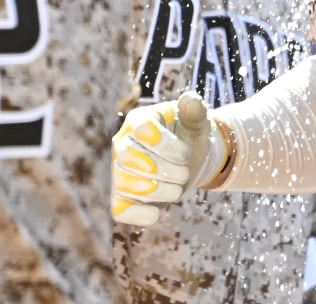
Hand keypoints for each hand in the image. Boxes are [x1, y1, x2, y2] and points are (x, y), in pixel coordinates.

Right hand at [111, 91, 226, 225]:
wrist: (187, 161)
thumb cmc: (188, 136)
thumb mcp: (196, 121)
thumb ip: (195, 110)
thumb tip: (191, 100)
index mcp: (138, 120)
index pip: (142, 130)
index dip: (166, 145)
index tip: (185, 154)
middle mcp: (122, 144)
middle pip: (128, 157)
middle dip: (163, 170)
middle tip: (184, 174)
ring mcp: (118, 171)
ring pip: (124, 184)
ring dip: (158, 192)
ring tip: (177, 189)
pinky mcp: (121, 196)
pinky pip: (119, 210)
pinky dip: (138, 215)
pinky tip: (156, 214)